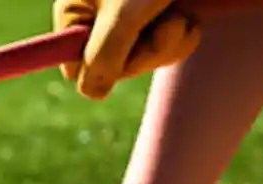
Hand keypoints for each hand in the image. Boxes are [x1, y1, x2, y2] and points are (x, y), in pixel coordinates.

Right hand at [54, 0, 202, 98]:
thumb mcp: (126, 14)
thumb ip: (104, 56)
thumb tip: (91, 93)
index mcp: (77, 10)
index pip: (75, 66)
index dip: (102, 68)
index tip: (126, 51)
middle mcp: (99, 17)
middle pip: (113, 68)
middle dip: (147, 52)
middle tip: (166, 23)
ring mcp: (129, 20)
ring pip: (144, 60)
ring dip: (169, 43)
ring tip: (179, 13)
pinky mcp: (157, 20)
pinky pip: (165, 49)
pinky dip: (181, 36)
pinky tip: (187, 15)